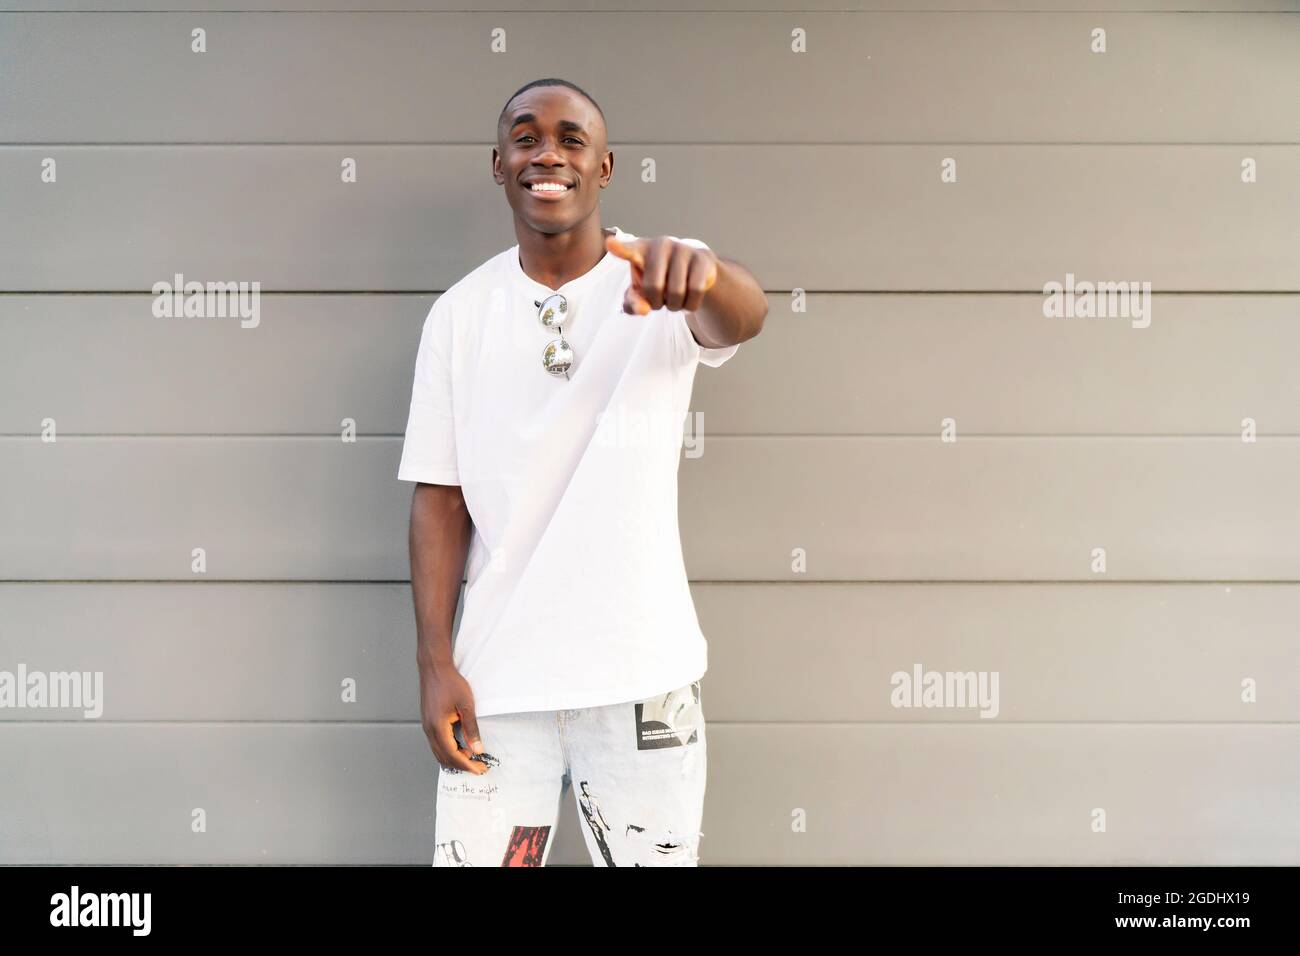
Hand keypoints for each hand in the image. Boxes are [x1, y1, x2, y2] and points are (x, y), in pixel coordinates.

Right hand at [419, 659, 488, 774]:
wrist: (434, 668)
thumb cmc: (450, 683)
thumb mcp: (466, 705)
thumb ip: (471, 728)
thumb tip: (477, 749)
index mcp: (437, 727)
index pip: (452, 755)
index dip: (466, 764)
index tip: (479, 769)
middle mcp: (429, 730)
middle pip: (443, 757)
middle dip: (461, 765)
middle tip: (478, 767)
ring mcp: (427, 726)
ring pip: (439, 752)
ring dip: (454, 758)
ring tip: (471, 758)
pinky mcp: (428, 722)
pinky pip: (437, 743)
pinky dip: (449, 750)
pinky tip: (461, 747)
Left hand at [606, 234, 718, 316]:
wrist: (694, 268)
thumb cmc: (660, 279)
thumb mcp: (641, 292)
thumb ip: (633, 303)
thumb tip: (644, 310)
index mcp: (640, 249)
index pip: (628, 250)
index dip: (620, 249)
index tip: (610, 244)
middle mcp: (661, 245)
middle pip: (653, 287)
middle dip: (656, 303)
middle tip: (659, 300)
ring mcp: (683, 249)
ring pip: (676, 292)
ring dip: (674, 306)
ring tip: (674, 299)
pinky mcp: (702, 259)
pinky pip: (695, 291)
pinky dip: (690, 305)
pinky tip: (688, 299)